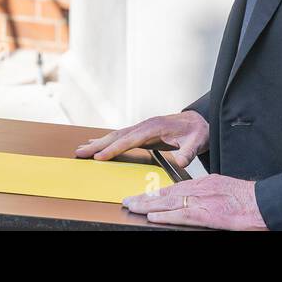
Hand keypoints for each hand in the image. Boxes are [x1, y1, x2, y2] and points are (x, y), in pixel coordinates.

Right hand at [74, 110, 208, 167]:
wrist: (201, 121)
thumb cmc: (198, 131)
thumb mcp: (197, 142)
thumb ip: (189, 152)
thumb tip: (181, 161)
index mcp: (155, 126)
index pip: (131, 139)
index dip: (114, 148)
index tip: (99, 156)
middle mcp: (146, 125)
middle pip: (118, 135)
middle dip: (98, 144)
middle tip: (80, 152)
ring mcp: (143, 127)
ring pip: (117, 135)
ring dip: (99, 142)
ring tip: (81, 149)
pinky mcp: (143, 132)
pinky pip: (122, 137)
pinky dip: (108, 141)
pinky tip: (97, 143)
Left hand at [122, 174, 267, 229]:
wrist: (264, 203)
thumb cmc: (249, 200)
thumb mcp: (225, 190)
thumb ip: (209, 194)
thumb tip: (198, 202)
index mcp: (206, 183)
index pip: (175, 188)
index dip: (156, 193)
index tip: (143, 196)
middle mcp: (201, 189)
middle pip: (167, 193)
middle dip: (145, 198)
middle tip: (127, 200)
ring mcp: (202, 201)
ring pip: (168, 203)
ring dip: (147, 206)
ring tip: (131, 207)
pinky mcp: (206, 214)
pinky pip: (181, 215)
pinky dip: (165, 216)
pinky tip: (152, 217)